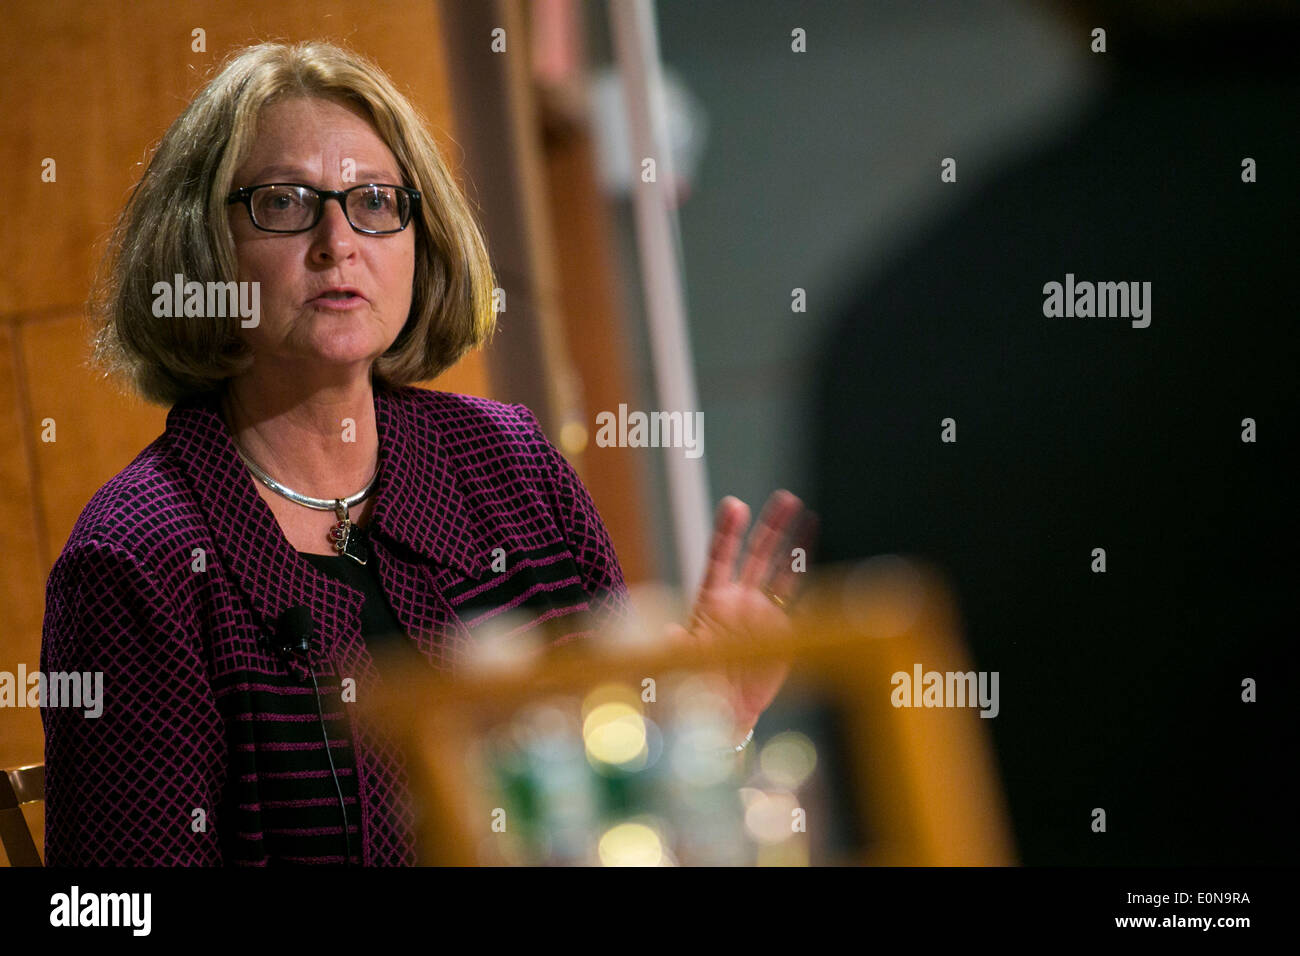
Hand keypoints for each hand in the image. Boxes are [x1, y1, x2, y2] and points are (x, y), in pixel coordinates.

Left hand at [665, 489, 811, 742]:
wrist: (721, 712)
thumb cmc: (693, 684)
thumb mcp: (677, 663)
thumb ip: (675, 647)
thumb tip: (671, 633)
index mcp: (711, 601)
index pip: (720, 558)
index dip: (727, 532)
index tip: (735, 505)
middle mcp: (740, 601)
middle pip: (757, 555)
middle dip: (771, 526)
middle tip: (785, 499)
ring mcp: (764, 615)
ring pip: (784, 573)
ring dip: (796, 547)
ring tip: (809, 518)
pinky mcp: (784, 634)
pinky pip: (802, 609)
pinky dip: (814, 593)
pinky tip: (825, 576)